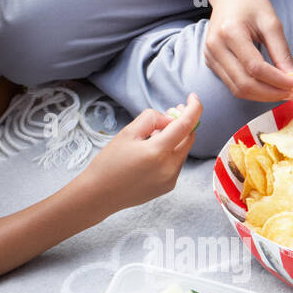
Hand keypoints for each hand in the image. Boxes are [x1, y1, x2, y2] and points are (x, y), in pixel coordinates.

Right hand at [84, 94, 203, 210]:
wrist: (99, 194)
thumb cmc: (109, 163)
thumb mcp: (127, 133)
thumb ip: (151, 119)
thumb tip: (169, 119)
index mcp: (157, 152)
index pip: (186, 125)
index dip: (193, 108)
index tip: (193, 97)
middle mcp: (169, 167)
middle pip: (188, 138)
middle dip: (184, 122)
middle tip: (173, 111)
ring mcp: (170, 179)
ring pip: (183, 150)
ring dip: (177, 137)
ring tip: (157, 132)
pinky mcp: (168, 186)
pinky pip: (176, 163)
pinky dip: (171, 152)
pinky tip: (153, 151)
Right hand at [205, 0, 292, 102]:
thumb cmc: (250, 2)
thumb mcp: (271, 22)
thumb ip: (281, 51)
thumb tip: (292, 77)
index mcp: (230, 32)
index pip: (255, 68)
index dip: (278, 81)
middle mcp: (215, 47)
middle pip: (244, 84)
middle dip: (271, 93)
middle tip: (292, 93)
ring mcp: (209, 56)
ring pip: (237, 88)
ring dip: (262, 95)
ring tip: (282, 92)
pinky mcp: (210, 61)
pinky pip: (231, 83)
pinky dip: (251, 89)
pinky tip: (267, 86)